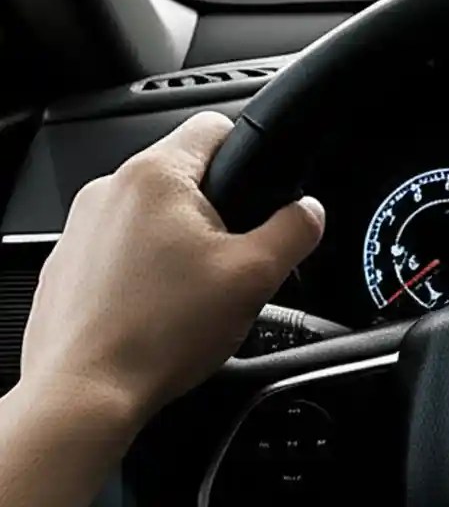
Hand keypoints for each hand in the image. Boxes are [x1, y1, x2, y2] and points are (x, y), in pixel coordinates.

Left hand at [20, 112, 324, 424]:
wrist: (86, 393)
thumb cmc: (158, 334)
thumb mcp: (256, 277)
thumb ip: (295, 231)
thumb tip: (310, 212)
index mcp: (156, 176)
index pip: (215, 125)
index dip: (251, 151)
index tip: (260, 189)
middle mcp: (110, 190)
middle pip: (186, 177)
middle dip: (217, 213)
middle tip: (232, 261)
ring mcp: (81, 228)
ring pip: (154, 216)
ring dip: (180, 243)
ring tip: (194, 294)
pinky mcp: (68, 265)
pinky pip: (121, 251)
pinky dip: (144, 272)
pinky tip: (160, 311)